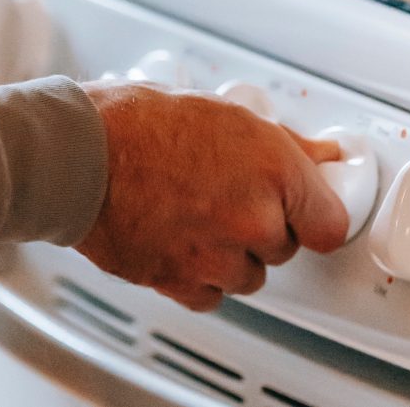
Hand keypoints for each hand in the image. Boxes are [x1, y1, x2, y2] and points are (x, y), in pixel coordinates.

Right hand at [76, 81, 347, 311]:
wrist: (79, 154)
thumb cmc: (140, 124)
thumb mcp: (225, 114)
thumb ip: (286, 144)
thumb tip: (321, 156)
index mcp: (274, 171)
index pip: (330, 225)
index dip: (315, 216)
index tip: (306, 211)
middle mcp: (253, 219)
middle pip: (284, 247)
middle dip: (262, 225)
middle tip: (227, 193)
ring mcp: (216, 256)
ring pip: (248, 275)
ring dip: (231, 253)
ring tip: (197, 214)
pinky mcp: (180, 282)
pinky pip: (211, 295)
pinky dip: (199, 276)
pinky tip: (181, 240)